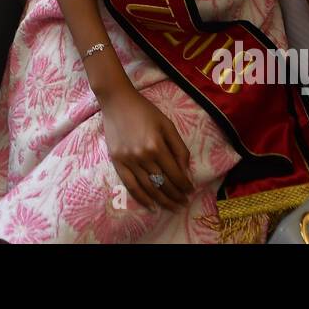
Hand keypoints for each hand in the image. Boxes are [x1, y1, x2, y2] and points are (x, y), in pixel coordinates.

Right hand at [100, 86, 192, 211]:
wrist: (117, 101)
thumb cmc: (145, 111)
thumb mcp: (167, 124)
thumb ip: (179, 148)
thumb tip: (186, 171)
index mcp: (157, 146)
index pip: (175, 174)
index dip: (185, 185)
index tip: (191, 191)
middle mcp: (142, 156)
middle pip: (163, 183)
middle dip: (176, 196)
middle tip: (184, 202)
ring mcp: (128, 161)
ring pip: (149, 188)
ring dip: (163, 200)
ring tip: (173, 207)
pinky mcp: (117, 162)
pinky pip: (131, 186)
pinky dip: (142, 198)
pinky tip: (152, 206)